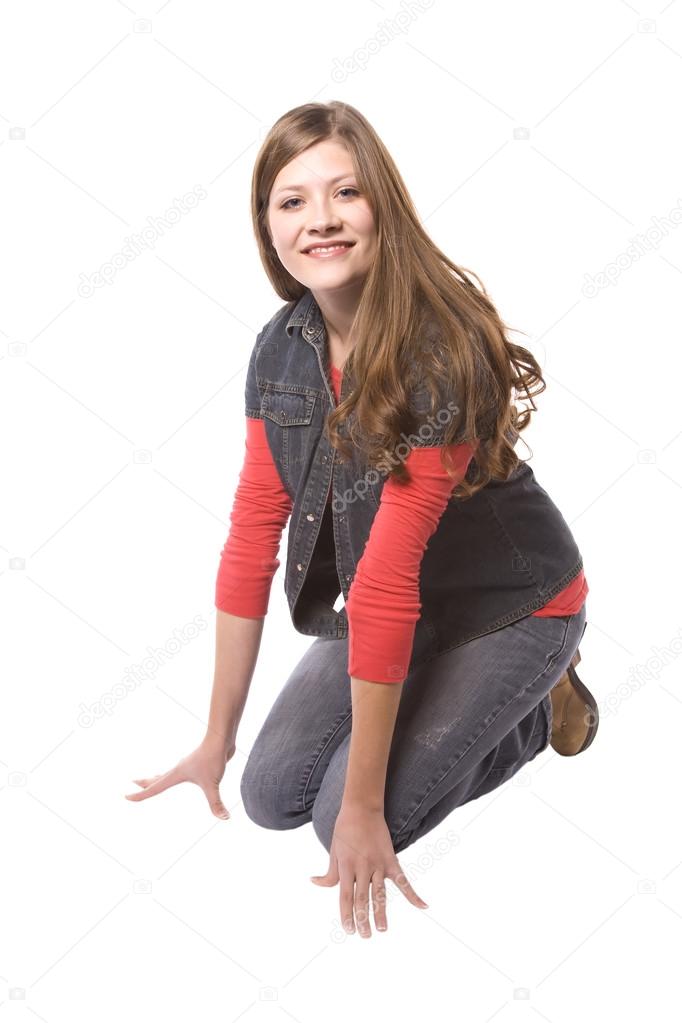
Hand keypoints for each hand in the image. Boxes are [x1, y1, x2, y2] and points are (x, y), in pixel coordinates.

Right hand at [124, 737, 235, 819]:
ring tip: (151, 780)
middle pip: (157, 778)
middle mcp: (179, 769)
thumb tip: (224, 818)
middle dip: (145, 782)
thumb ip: (216, 803)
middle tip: (133, 782)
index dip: (140, 795)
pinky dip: (172, 775)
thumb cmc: (213, 758)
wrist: (220, 739)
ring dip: (157, 777)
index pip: (155, 788)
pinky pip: (180, 772)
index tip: (126, 797)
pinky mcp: (196, 764)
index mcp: (176, 774)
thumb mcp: (213, 784)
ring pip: (167, 774)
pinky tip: (179, 776)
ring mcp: (187, 766)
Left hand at [310, 803, 427, 936]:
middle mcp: (362, 867)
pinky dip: (413, 894)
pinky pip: (403, 880)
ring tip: (382, 929)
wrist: (362, 807)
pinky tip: (423, 906)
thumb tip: (314, 882)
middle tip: (364, 936)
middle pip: (362, 899)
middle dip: (363, 920)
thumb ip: (328, 872)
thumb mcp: (333, 851)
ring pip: (380, 894)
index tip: (348, 930)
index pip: (345, 897)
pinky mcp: (391, 859)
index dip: (346, 915)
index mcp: (345, 866)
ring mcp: (377, 864)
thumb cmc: (344, 829)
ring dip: (381, 913)